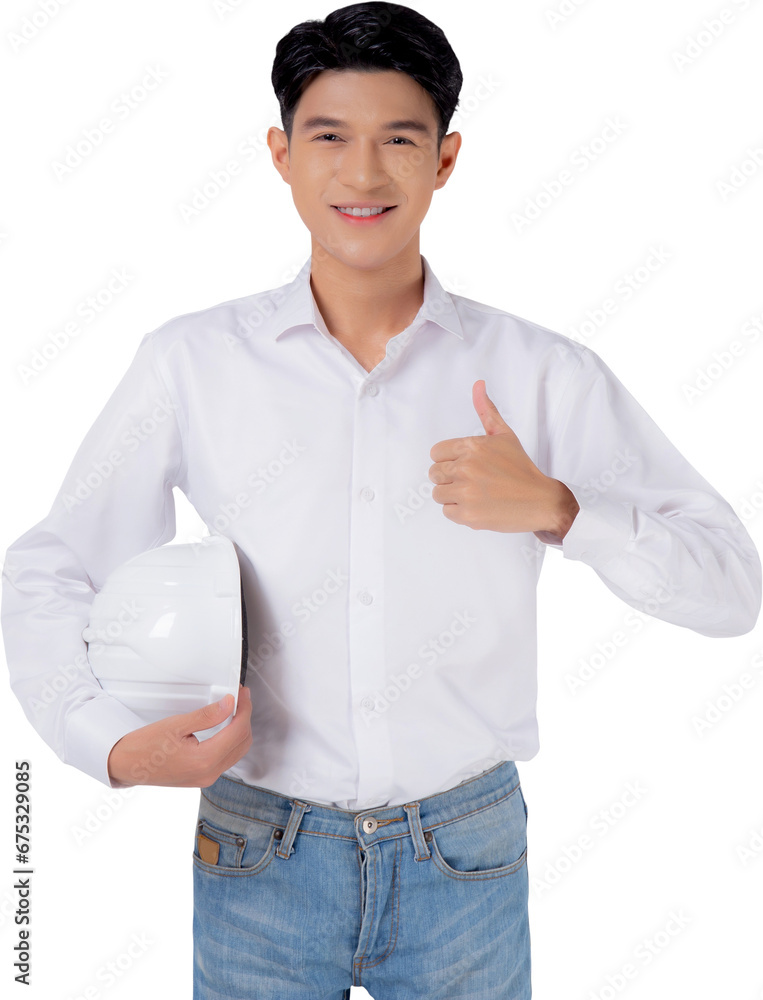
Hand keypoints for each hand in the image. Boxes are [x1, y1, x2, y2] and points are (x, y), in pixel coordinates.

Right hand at [107, 684, 252, 787]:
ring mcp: (206, 778)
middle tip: (240, 698)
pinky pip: (226, 758)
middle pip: (242, 742)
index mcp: (204, 761)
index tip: (242, 694)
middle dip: (244, 718)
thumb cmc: (144, 747)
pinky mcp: (202, 777)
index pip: (237, 731)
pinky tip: (225, 726)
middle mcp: (209, 773)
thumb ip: (206, 716)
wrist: (125, 766)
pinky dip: (231, 740)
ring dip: (239, 729)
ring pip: (237, 751)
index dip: (244, 709)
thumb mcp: (175, 725)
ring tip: (234, 709)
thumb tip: (228, 704)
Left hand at [428, 379, 578, 536]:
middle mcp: (466, 468)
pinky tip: (478, 507)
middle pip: (434, 473)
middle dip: (449, 478)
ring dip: (453, 496)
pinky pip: (447, 512)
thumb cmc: (521, 469)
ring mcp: (466, 492)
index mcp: (472, 447)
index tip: (465, 466)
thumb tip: (478, 384)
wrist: (541, 501)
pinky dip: (460, 513)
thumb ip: (487, 411)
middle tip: (472, 482)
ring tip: (475, 494)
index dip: (449, 460)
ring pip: (437, 494)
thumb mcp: (505, 435)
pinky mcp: (467, 515)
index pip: (436, 453)